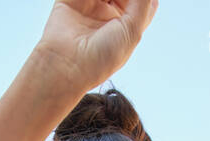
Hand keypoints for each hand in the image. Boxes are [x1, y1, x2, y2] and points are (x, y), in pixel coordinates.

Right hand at [33, 0, 158, 93]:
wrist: (66, 65)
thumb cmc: (100, 58)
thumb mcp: (133, 31)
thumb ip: (143, 2)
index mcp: (124, 26)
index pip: (142, 1)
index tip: (139, 1)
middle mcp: (108, 15)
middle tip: (120, 2)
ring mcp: (90, 6)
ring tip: (107, 2)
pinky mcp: (71, 0)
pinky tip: (97, 0)